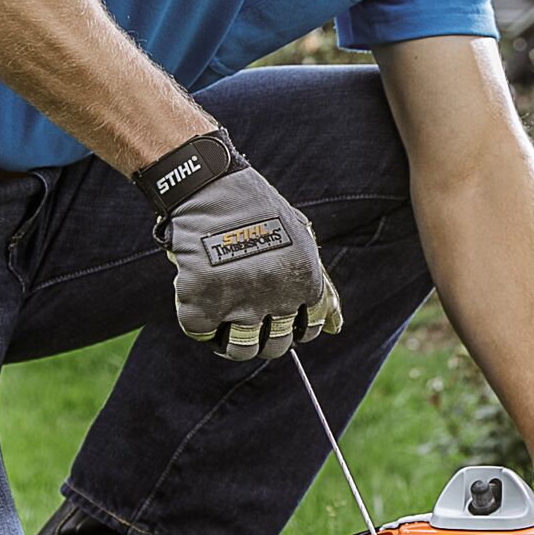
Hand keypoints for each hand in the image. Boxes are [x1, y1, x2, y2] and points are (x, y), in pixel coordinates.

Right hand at [137, 129, 341, 361]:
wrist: (209, 184)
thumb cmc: (257, 209)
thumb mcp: (302, 241)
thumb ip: (321, 285)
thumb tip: (336, 328)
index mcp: (305, 283)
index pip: (307, 330)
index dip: (290, 325)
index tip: (274, 313)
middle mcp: (277, 298)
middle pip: (275, 347)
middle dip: (263, 337)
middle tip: (245, 315)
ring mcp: (239, 303)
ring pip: (240, 350)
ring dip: (230, 340)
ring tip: (222, 319)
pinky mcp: (201, 302)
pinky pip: (200, 331)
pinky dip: (197, 321)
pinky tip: (197, 298)